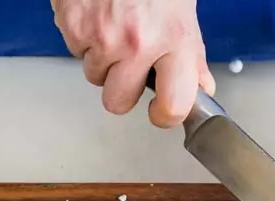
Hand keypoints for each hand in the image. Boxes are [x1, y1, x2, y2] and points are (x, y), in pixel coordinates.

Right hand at [53, 0, 213, 127]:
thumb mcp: (184, 11)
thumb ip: (192, 55)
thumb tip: (201, 88)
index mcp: (174, 39)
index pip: (173, 106)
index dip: (166, 115)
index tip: (163, 111)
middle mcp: (136, 43)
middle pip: (117, 102)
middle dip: (122, 88)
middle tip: (130, 63)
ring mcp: (100, 36)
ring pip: (93, 76)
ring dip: (102, 59)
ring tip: (114, 26)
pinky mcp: (72, 25)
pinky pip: (76, 51)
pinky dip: (84, 37)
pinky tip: (98, 13)